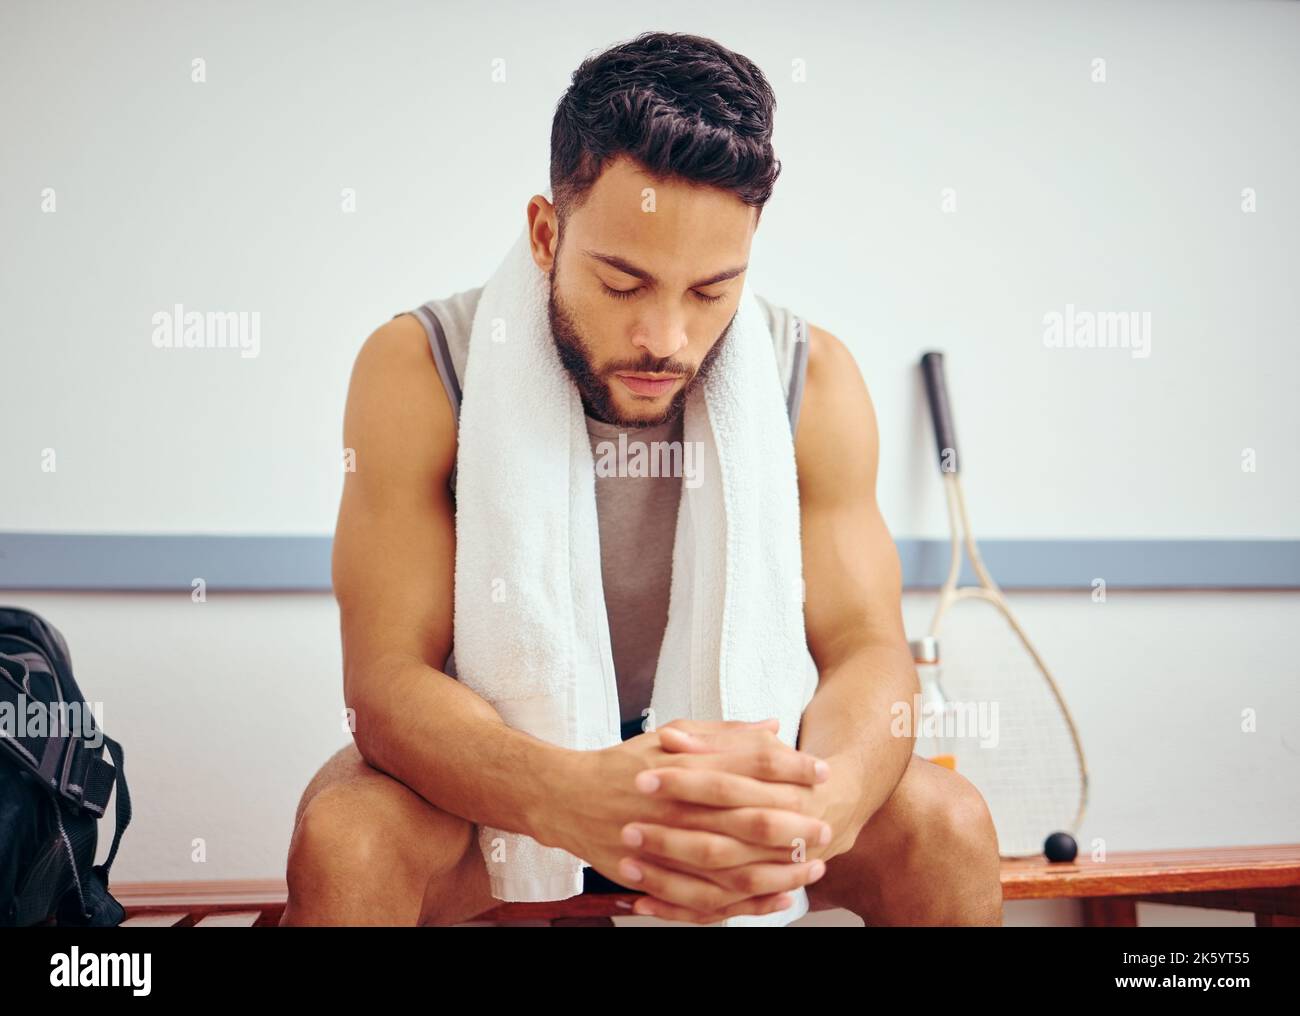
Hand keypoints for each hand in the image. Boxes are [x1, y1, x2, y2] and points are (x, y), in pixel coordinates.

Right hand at [540, 718, 833, 922]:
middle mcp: (678, 807)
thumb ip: (726, 734)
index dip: (791, 767)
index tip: (821, 771)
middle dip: (794, 824)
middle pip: (747, 817)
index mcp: (685, 767)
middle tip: (825, 826)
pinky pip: (708, 899)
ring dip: (778, 869)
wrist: (567, 798)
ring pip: (733, 866)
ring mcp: (667, 846)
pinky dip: (745, 902)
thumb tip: (775, 727)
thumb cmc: (625, 764)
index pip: (749, 764)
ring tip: (812, 867)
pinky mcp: (657, 877)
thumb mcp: (672, 736)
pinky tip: (776, 897)